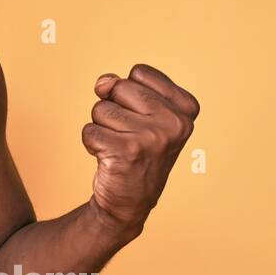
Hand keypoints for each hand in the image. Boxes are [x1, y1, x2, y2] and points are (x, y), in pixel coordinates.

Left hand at [81, 63, 199, 238]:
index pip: (139, 72)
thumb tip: (104, 83)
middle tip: (127, 135)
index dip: (128, 93)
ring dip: (102, 128)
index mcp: (186, 108)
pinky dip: (91, 143)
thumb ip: (123, 86)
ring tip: (120, 147)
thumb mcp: (140, 112)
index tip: (141, 118)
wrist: (130, 202)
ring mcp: (152, 138)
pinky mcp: (126, 152)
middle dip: (113, 109)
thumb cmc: (136, 150)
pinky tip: (110, 159)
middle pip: (118, 87)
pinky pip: (89, 130)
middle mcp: (175, 122)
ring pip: (101, 109)